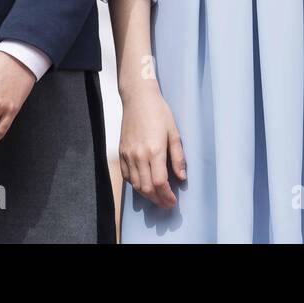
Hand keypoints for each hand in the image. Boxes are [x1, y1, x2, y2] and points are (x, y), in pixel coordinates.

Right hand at [119, 88, 185, 209]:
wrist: (138, 99)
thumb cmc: (158, 112)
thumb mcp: (174, 133)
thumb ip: (178, 157)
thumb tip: (182, 177)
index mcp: (155, 151)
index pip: (160, 183)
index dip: (167, 196)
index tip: (173, 201)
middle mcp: (139, 155)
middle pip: (146, 188)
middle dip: (158, 200)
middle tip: (166, 204)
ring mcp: (128, 155)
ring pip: (135, 184)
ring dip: (147, 195)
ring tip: (157, 197)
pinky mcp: (121, 152)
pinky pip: (126, 175)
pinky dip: (135, 184)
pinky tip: (143, 184)